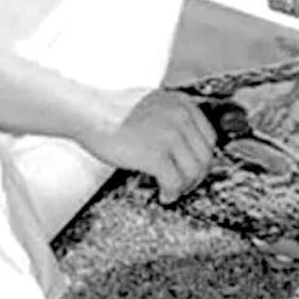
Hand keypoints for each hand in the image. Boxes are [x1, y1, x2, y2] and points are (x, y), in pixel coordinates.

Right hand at [82, 89, 217, 203]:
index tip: (192, 169)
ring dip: (185, 187)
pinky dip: (172, 193)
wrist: (88, 113)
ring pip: (193, 172)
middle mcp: (180, 117)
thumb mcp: (152, 104)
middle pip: (205, 157)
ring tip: (172, 191)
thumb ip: (171, 117)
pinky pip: (175, 182)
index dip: (202, 158)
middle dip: (196, 176)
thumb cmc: (111, 111)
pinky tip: (164, 195)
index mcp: (181, 104)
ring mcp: (169, 135)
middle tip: (184, 185)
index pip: (209, 137)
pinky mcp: (155, 154)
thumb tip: (182, 144)